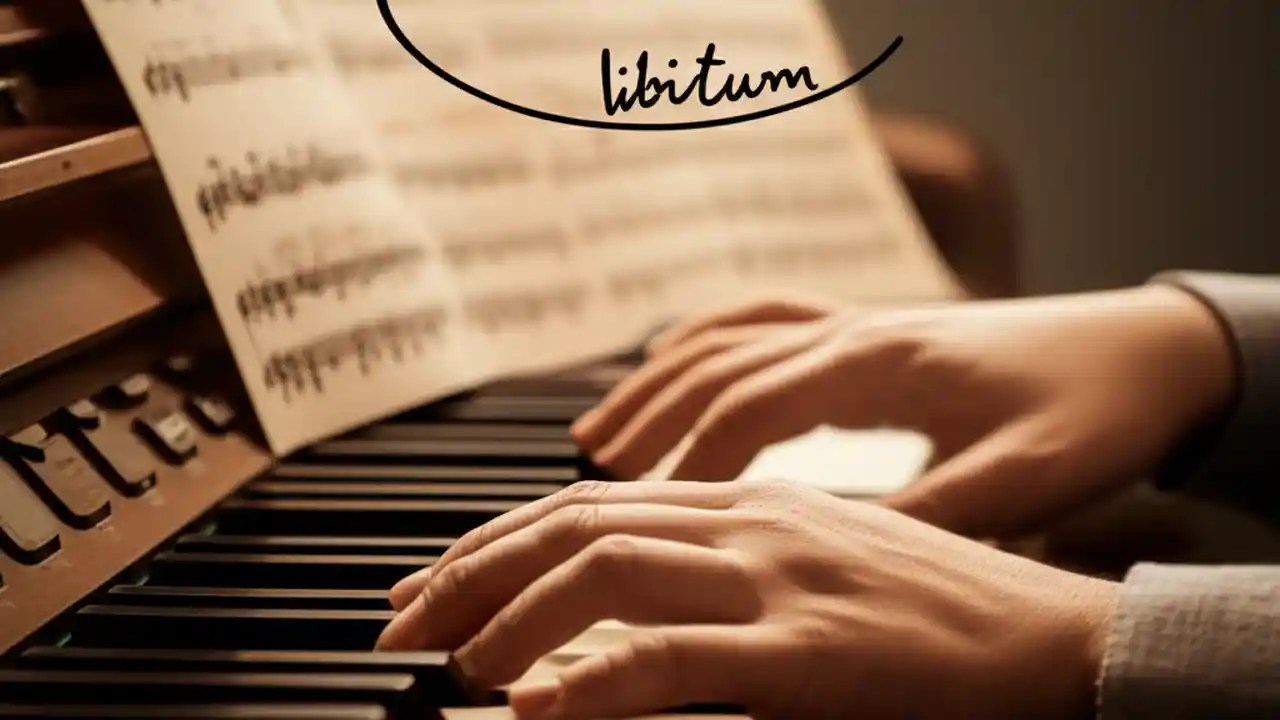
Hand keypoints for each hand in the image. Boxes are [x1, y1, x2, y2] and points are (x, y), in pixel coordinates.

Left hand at [378, 480, 1117, 719]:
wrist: (1049, 639)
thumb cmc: (930, 615)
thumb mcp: (809, 574)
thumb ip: (719, 577)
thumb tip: (622, 616)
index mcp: (745, 503)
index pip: (587, 504)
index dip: (494, 540)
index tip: (434, 584)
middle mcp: (748, 522)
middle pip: (574, 523)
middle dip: (472, 572)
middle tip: (404, 622)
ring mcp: (778, 579)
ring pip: (608, 572)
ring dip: (511, 618)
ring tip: (453, 665)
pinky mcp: (812, 651)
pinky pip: (678, 654)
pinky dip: (597, 677)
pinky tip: (538, 705)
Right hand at [573, 286, 1233, 537]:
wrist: (1146, 349)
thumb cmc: (1090, 412)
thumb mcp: (1020, 481)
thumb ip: (923, 514)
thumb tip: (828, 556)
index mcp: (881, 363)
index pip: (749, 407)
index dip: (686, 463)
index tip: (644, 518)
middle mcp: (855, 329)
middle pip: (714, 364)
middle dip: (642, 419)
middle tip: (585, 469)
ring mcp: (857, 320)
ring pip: (727, 338)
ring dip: (656, 381)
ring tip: (599, 431)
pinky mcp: (868, 329)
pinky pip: (761, 321)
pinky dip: (703, 344)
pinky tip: (675, 372)